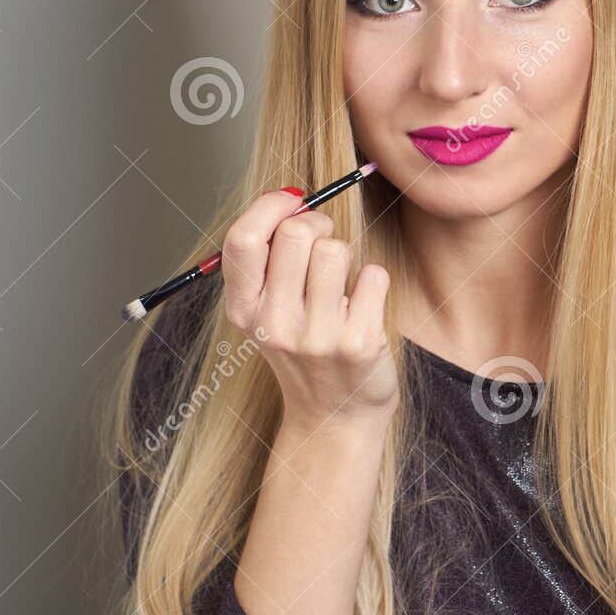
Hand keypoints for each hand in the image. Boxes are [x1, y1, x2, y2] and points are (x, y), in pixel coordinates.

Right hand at [221, 187, 396, 432]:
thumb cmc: (305, 349)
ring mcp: (316, 336)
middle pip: (297, 233)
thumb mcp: (269, 311)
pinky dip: (372, 282)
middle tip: (324, 245)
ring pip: (336, 250)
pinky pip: (373, 275)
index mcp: (243, 310)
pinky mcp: (357, 343)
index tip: (292, 201)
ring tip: (340, 286)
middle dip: (318, 224)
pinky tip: (362, 307)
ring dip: (344, 256)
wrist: (335, 416)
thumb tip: (291, 198)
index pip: (242, 239)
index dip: (270, 206)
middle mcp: (273, 324)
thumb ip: (271, 259)